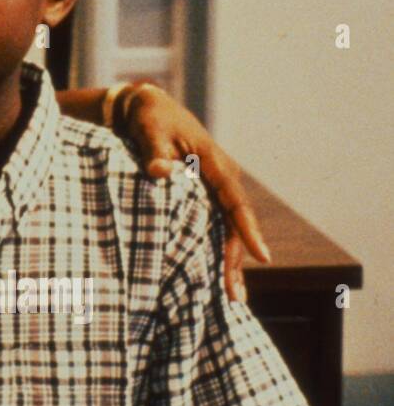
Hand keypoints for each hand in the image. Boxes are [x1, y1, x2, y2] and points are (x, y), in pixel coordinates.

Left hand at [119, 83, 270, 302]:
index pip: (234, 200)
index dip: (246, 229)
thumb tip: (158, 171)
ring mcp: (213, 188)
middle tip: (235, 295)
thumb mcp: (150, 129)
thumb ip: (154, 150)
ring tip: (232, 297)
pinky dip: (215, 250)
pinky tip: (215, 276)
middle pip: (234, 224)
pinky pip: (213, 226)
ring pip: (226, 229)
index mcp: (213, 161)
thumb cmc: (149, 118)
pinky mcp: (201, 195)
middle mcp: (221, 177)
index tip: (261, 256)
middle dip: (237, 259)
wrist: (144, 108)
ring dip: (229, 261)